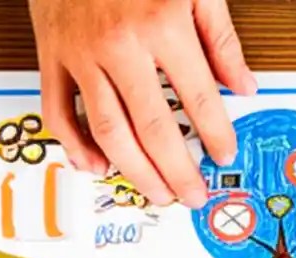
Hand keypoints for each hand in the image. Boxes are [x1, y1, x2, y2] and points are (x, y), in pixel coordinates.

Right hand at [29, 0, 256, 207]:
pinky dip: (76, 147)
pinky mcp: (52, 56)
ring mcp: (82, 55)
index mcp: (162, 24)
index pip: (198, 98)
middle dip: (177, 171)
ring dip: (134, 172)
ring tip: (156, 192)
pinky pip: (59, 114)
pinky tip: (97, 166)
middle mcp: (121, 45)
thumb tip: (243, 86)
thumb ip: (221, 38)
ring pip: (108, 131)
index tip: (224, 156)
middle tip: (192, 195)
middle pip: (153, 128)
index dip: (216, 135)